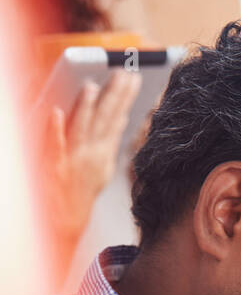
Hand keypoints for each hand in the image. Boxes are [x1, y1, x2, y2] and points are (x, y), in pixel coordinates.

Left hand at [41, 70, 141, 246]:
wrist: (64, 221)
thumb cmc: (80, 193)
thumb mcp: (102, 168)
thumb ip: (108, 141)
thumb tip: (121, 117)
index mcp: (103, 154)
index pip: (116, 120)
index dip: (126, 98)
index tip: (134, 78)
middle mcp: (90, 155)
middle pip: (104, 120)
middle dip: (115, 95)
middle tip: (125, 73)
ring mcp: (72, 161)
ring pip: (81, 128)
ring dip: (86, 108)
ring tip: (92, 87)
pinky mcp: (52, 167)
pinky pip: (53, 146)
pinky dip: (54, 130)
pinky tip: (54, 113)